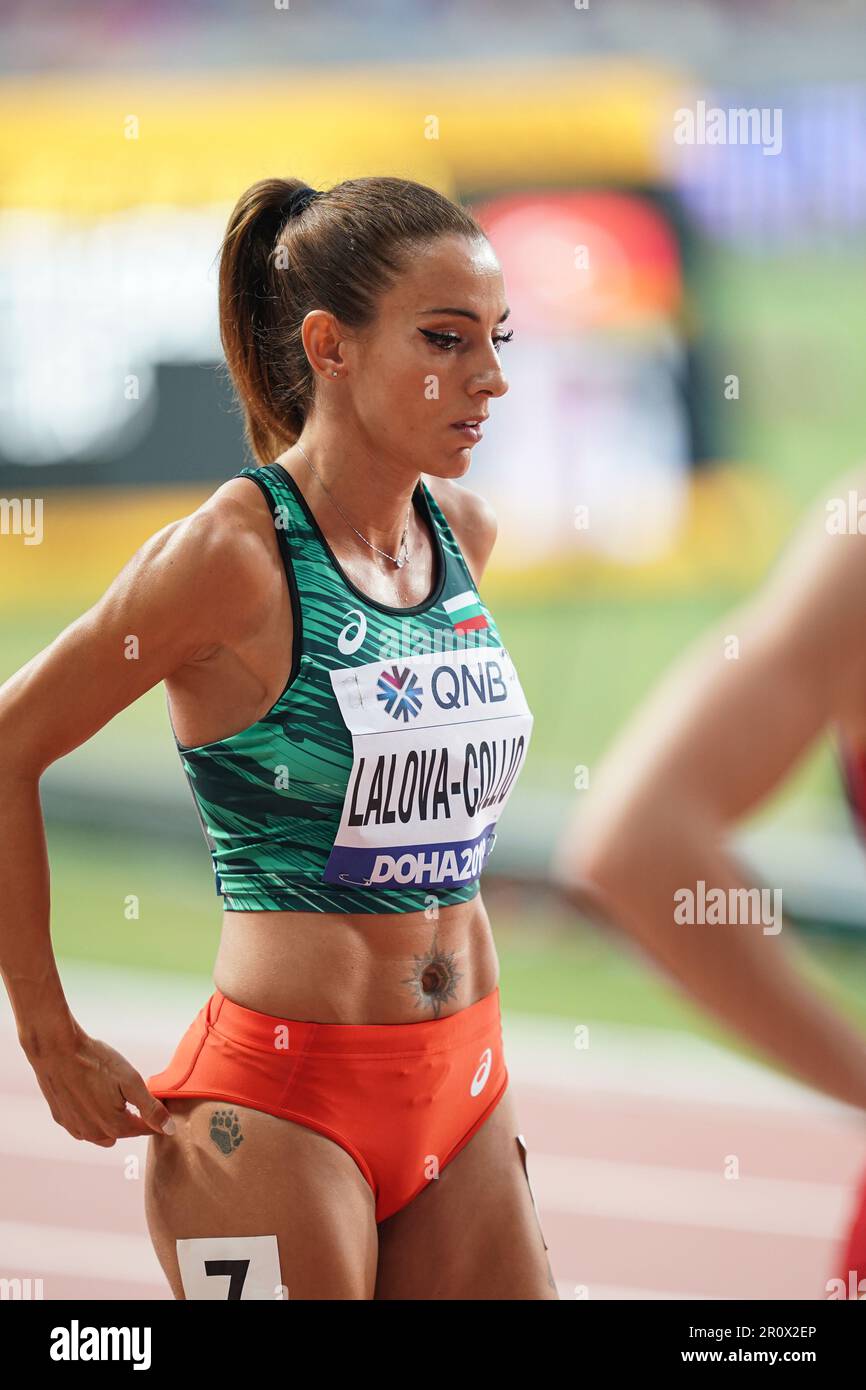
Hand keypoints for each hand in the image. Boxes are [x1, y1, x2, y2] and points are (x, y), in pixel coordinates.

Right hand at [26, 1024, 176, 1145]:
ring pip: (102, 1133)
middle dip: (131, 1117)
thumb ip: (150, 1108)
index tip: (158, 1105)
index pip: (144, 1129)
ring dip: (110, 1119)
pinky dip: (90, 1115)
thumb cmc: (94, 1062)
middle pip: (124, 1131)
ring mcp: (76, 1128)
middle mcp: (94, 1133)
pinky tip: (90, 1094)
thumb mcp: (130, 1081)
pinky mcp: (62, 1119)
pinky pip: (83, 1125)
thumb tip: (168, 1128)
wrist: (56, 1051)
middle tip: (130, 1093)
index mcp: (115, 1125)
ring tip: (109, 1092)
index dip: (155, 1117)